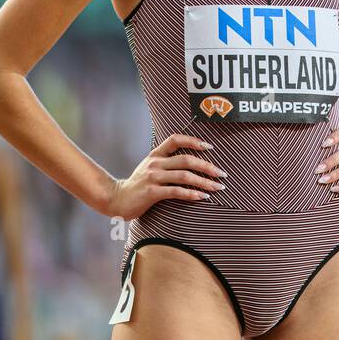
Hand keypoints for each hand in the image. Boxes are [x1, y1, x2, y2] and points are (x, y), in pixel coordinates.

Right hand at [105, 134, 227, 220]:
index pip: (175, 139)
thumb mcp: (150, 168)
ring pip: (184, 176)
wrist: (117, 200)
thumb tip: (191, 162)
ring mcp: (153, 177)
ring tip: (217, 188)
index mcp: (155, 154)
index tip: (210, 146)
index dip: (193, 140)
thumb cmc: (138, 185)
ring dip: (204, 182)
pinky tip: (202, 197)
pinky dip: (191, 194)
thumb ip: (166, 163)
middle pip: (186, 159)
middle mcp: (155, 163)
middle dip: (207, 166)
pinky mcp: (152, 192)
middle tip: (222, 173)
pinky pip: (176, 191)